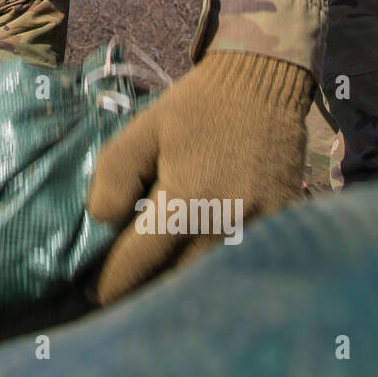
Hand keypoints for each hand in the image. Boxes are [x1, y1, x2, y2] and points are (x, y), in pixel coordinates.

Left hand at [86, 50, 314, 305]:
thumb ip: (114, 175)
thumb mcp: (142, 130)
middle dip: (145, 291)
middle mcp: (227, 225)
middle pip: (175, 284)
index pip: (139, 263)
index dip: (111, 283)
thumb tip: (102, 222)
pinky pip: (242, 268)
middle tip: (122, 290)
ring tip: (153, 283)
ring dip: (180, 287)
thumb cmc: (196, 109)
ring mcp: (260, 233)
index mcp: (188, 200)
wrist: (263, 84)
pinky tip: (194, 265)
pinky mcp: (282, 231)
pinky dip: (216, 273)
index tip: (95, 292)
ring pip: (209, 282)